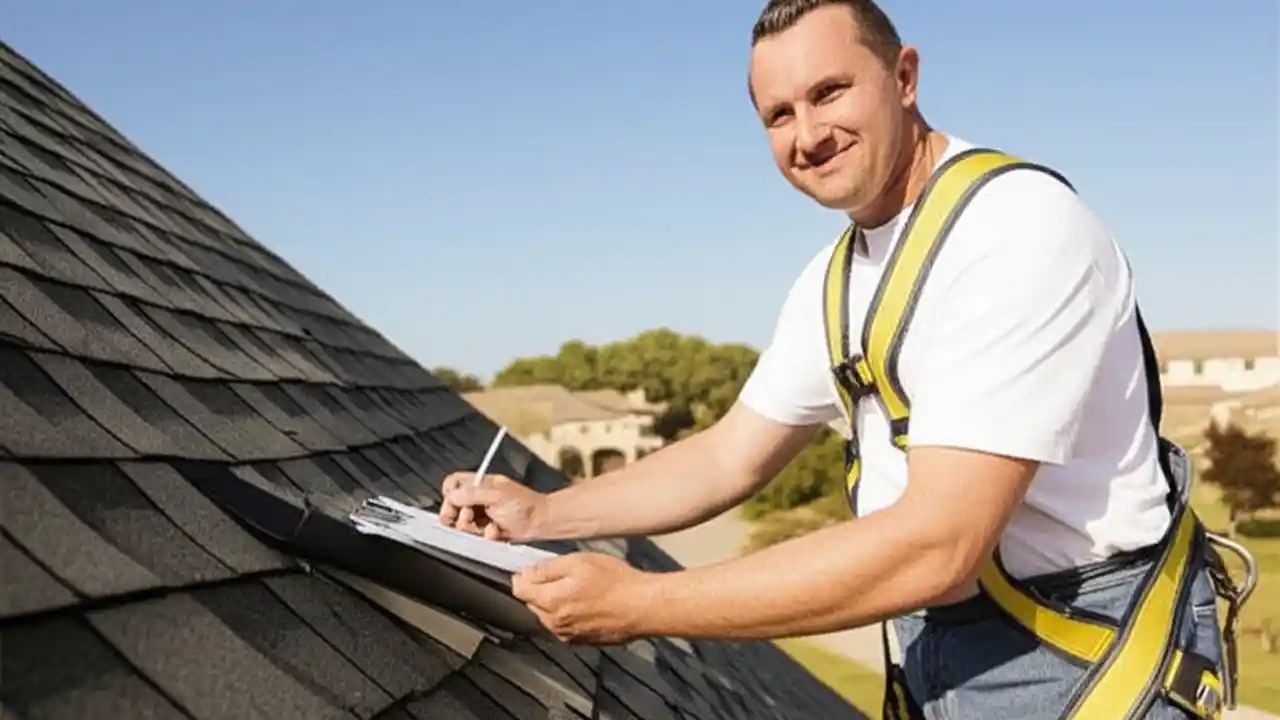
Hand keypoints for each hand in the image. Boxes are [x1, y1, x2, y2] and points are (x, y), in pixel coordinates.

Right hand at [439, 472, 546, 541]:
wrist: (540, 521)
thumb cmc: (524, 504)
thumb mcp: (496, 494)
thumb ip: (471, 494)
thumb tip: (451, 496)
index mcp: (479, 483)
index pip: (453, 484)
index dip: (449, 494)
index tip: (453, 504)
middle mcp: (478, 498)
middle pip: (453, 506)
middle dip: (458, 515)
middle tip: (468, 518)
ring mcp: (482, 514)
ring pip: (462, 523)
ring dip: (472, 527)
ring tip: (486, 526)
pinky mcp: (486, 529)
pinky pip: (475, 535)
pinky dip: (485, 535)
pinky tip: (495, 531)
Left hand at [511, 552, 658, 643]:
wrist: (643, 607)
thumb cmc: (615, 582)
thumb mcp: (578, 562)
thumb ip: (547, 569)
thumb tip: (525, 573)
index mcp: (550, 602)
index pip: (519, 590)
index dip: (524, 575)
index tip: (534, 567)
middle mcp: (554, 623)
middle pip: (533, 603)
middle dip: (541, 589)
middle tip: (564, 574)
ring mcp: (568, 635)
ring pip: (549, 615)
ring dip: (556, 602)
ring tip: (580, 588)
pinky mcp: (582, 641)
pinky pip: (565, 625)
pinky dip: (570, 614)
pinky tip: (589, 602)